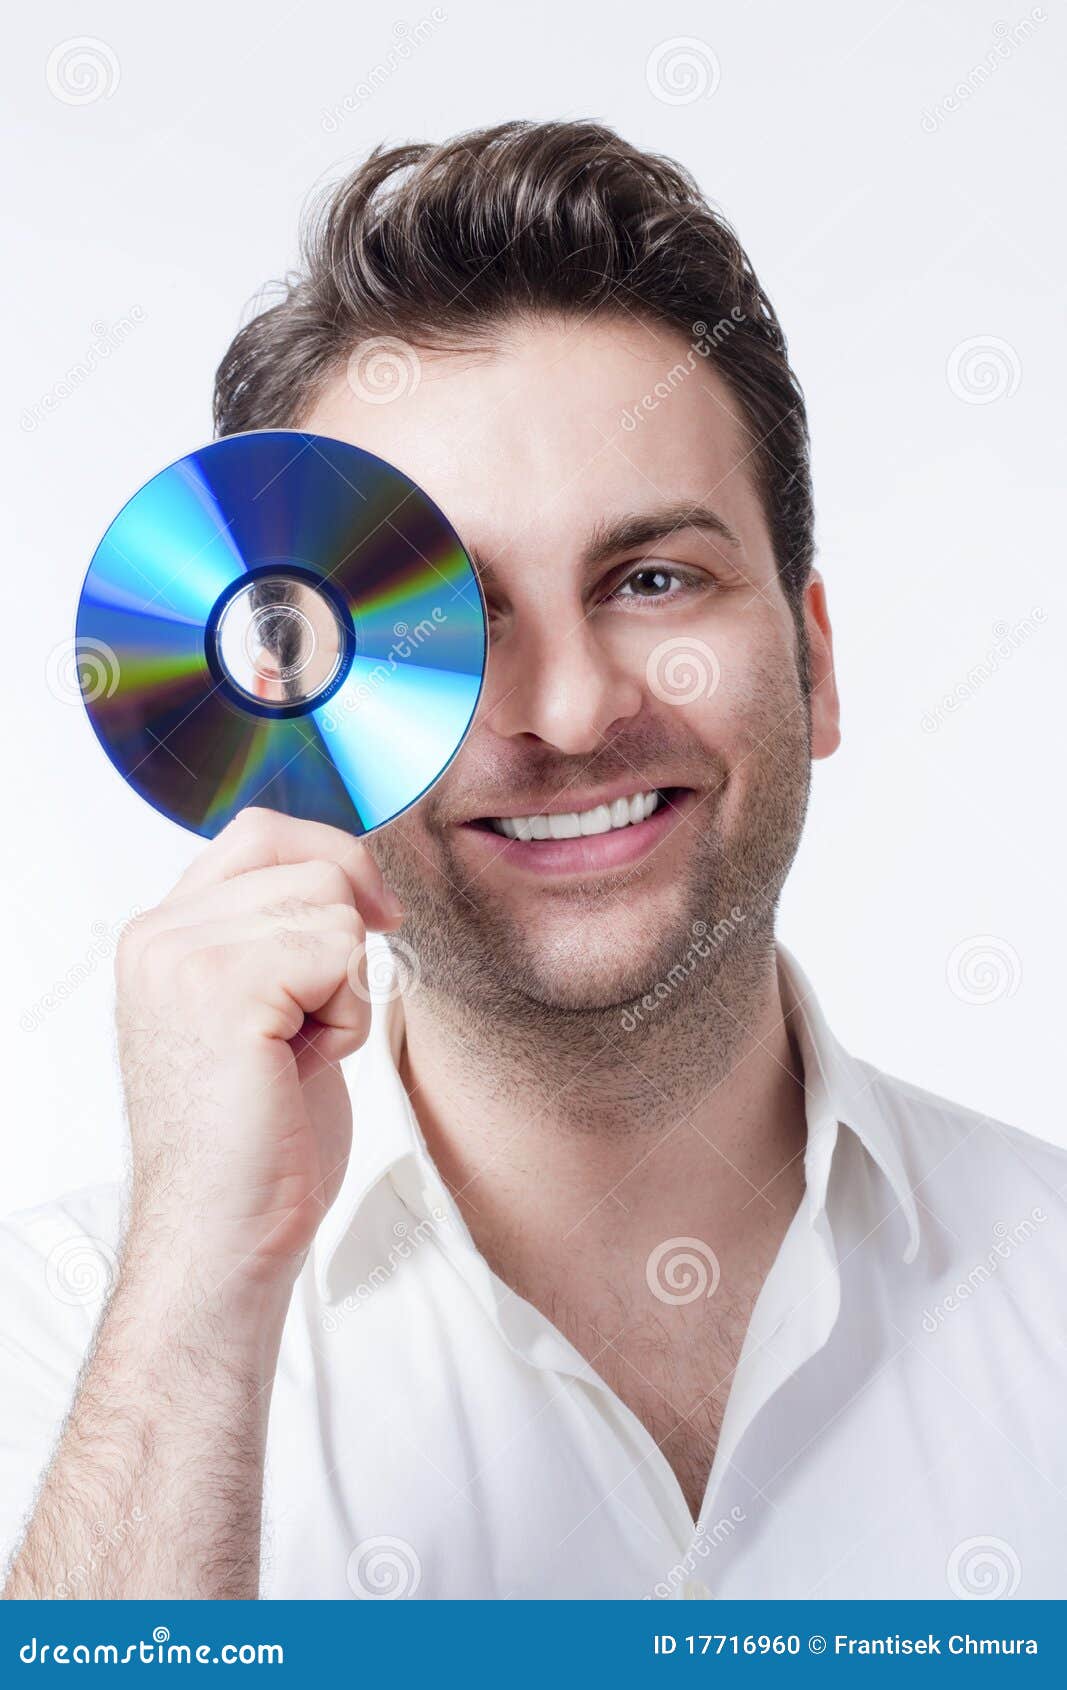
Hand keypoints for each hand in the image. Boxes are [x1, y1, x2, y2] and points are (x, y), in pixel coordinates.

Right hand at [114, 807, 403, 1292]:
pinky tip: (303, 1068)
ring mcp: (184, 956)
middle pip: (313, 861)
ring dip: (348, 989)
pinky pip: (343, 953)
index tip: (375, 920)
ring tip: (297, 1054)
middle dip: (348, 940)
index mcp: (164, 933)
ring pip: (335, 906)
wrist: (225, 1236)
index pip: (265, 831)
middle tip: (317, 1023)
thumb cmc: (257, 1141)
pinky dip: (350, 1018)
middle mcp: (160, 933)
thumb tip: (353, 873)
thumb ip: (280, 934)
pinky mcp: (224, 987)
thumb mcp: (265, 1012)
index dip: (337, 863)